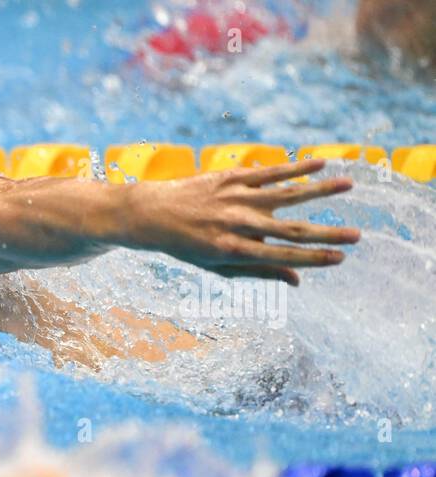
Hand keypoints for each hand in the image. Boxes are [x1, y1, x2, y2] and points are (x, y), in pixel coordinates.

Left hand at [126, 158, 360, 284]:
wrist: (152, 215)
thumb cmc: (188, 246)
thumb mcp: (217, 266)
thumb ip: (258, 271)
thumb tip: (298, 280)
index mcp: (232, 250)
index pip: (281, 257)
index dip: (313, 259)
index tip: (340, 259)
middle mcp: (236, 223)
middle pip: (290, 230)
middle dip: (326, 234)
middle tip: (358, 236)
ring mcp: (235, 198)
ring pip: (285, 193)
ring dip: (320, 190)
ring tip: (349, 186)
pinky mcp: (231, 177)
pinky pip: (269, 171)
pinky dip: (295, 167)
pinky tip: (320, 163)